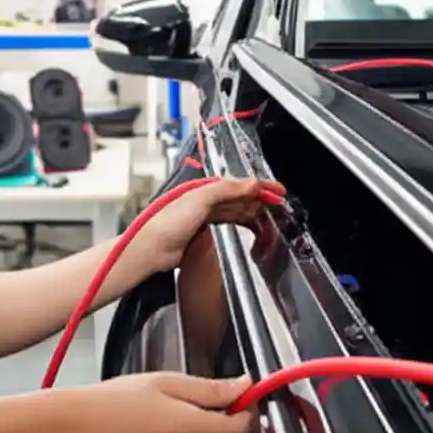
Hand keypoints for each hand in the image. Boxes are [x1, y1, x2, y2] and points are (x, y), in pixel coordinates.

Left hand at [131, 178, 285, 274]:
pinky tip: (250, 229)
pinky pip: (230, 225)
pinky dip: (243, 224)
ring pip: (237, 211)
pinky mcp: (204, 234)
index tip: (280, 191)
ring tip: (271, 218)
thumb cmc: (168, 222)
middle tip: (281, 205)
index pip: (241, 185)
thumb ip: (227, 190)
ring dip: (254, 212)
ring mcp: (206, 217)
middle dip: (262, 199)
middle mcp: (207, 201)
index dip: (262, 187)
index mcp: (207, 189)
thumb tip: (253, 184)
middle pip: (241, 197)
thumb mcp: (200, 199)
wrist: (151, 249)